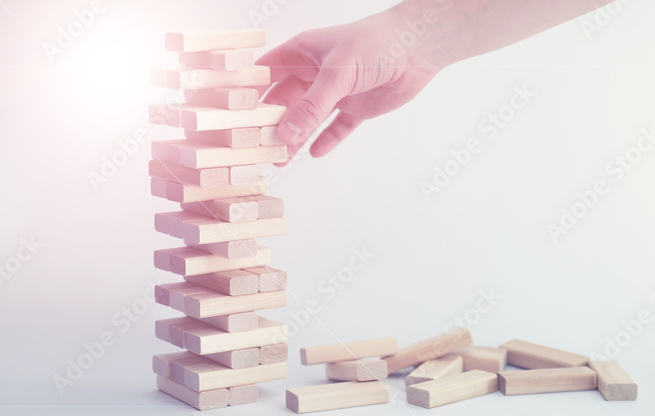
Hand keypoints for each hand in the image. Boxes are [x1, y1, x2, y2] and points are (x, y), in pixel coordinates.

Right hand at [257, 13, 441, 163]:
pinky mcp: (356, 107)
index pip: (265, 75)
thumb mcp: (337, 75)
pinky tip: (315, 153)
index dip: (248, 94)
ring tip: (281, 160)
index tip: (234, 117)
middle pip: (283, 103)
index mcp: (301, 54)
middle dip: (271, 125)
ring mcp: (334, 92)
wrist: (420, 47)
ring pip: (307, 120)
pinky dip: (326, 140)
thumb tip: (286, 134)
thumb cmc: (377, 43)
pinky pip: (336, 127)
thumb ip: (311, 106)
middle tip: (258, 148)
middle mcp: (314, 73)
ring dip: (295, 138)